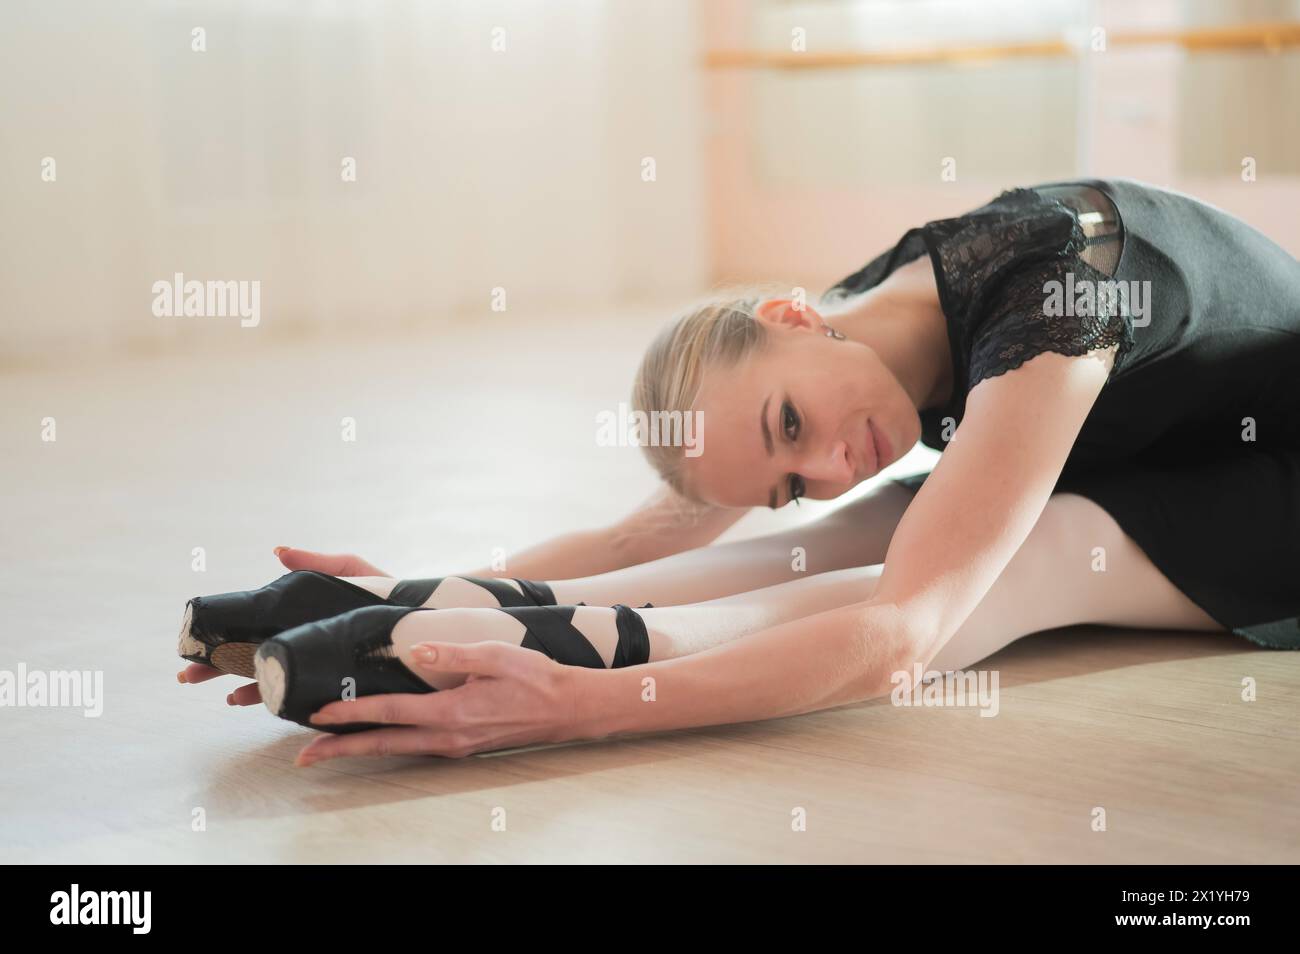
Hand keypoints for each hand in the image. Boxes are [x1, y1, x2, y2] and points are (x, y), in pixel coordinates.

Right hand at [175, 545, 389, 701]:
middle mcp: (302, 643)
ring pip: (268, 677)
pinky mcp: (335, 684)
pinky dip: (274, 699)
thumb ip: (319, 562)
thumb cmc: (389, 592)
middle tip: (187, 676)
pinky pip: (299, 696)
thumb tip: (276, 550)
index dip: (219, 635)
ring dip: (239, 686)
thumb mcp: (354, 572)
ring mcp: (315, 665)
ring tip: (220, 693)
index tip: (192, 641)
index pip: (251, 629)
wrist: (427, 617)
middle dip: (215, 667)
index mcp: (299, 618)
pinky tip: (255, 703)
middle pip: (248, 656)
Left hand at [293, 641, 581, 764]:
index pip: (390, 713)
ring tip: (327, 748)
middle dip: (340, 749)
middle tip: (304, 756)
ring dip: (360, 748)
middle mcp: (449, 736)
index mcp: (453, 712)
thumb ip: (453, 652)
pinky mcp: (463, 745)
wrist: (569, 708)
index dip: (351, 713)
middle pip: (383, 744)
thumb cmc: (537, 678)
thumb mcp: (496, 655)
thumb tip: (416, 649)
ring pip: (396, 749)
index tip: (318, 713)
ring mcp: (455, 745)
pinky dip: (388, 743)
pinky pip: (415, 746)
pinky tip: (377, 736)